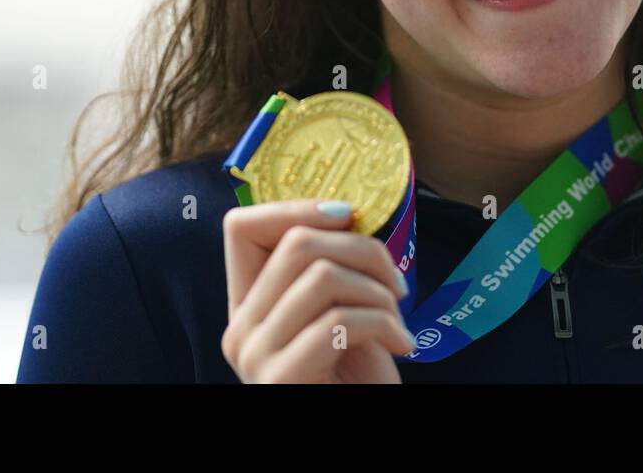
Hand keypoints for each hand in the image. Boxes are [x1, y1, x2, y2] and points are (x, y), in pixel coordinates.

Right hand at [221, 199, 414, 382]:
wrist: (364, 435)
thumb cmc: (357, 380)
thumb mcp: (340, 314)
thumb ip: (329, 271)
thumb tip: (347, 211)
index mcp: (249, 306)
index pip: (242, 226)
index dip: (298, 207)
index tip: (350, 218)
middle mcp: (240, 329)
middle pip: (295, 242)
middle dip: (363, 249)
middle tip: (396, 284)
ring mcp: (255, 357)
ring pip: (321, 278)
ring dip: (378, 292)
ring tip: (398, 318)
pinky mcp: (280, 381)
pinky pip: (337, 324)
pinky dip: (384, 326)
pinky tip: (402, 346)